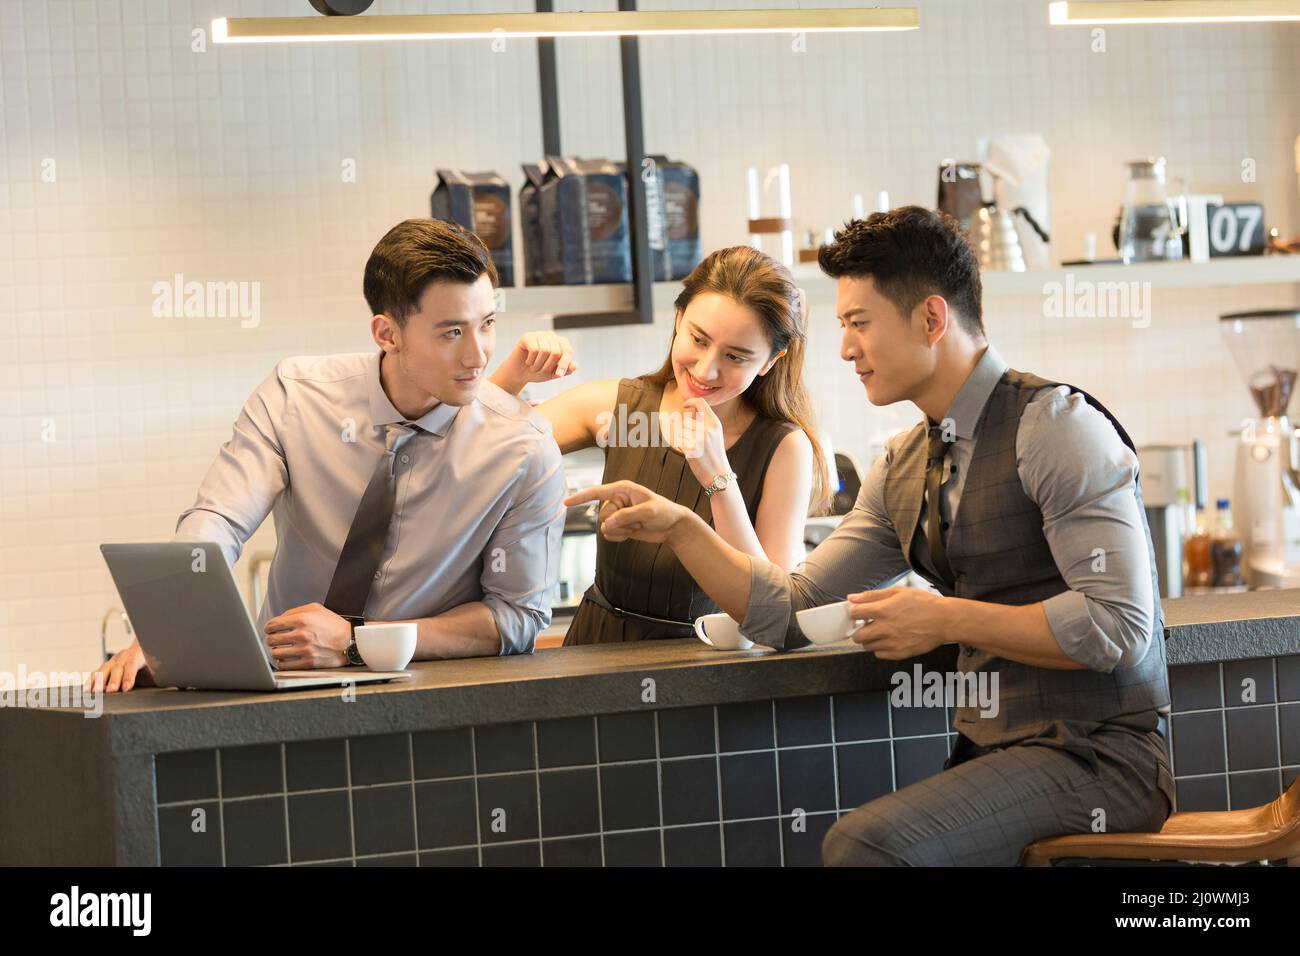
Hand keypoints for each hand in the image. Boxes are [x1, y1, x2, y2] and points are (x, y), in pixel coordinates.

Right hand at [86, 638, 154, 692]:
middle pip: (117, 668)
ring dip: (99, 681)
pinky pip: (97, 672)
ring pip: (104, 669)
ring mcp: (113, 660)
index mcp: (138, 655)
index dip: (129, 676)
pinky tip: (86, 689)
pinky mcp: (106, 665)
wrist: (144, 646)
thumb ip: (157, 672)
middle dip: (113, 680)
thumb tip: (164, 680)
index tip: (126, 688)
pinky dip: (91, 680)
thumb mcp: (157, 665)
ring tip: (94, 692)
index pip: (132, 665)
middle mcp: (123, 656)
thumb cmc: (152, 661)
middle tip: (110, 691)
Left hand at [264, 603, 350, 668]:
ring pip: (276, 653)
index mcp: (302, 619)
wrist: (351, 640)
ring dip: (276, 651)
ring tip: (281, 649)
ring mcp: (305, 649)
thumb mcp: (316, 609)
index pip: (272, 625)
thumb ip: (294, 611)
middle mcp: (302, 634)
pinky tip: (286, 658)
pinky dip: (282, 662)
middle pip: (272, 639)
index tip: (270, 630)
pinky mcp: (308, 662)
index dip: (268, 628)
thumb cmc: (333, 624)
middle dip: (271, 639)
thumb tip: (278, 620)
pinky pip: (284, 664)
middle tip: (275, 640)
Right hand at [492, 331, 576, 394]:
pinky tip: (528, 361)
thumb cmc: (538, 371)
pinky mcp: (527, 336)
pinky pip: (534, 349)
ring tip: (534, 367)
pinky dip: (531, 360)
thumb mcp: (554, 373)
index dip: (564, 364)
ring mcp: (539, 334)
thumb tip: (575, 366)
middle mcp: (551, 336)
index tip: (559, 376)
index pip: (567, 351)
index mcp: (561, 343)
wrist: (520, 374)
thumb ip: (566, 370)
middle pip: (556, 352)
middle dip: (548, 366)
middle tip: (540, 371)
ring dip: (538, 364)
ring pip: (545, 351)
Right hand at [564, 480, 692, 543]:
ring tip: (637, 526)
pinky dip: (620, 537)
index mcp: (622, 489)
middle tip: (637, 522)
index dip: (580, 497)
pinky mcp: (619, 525)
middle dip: (618, 522)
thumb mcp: (648, 512)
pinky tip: (633, 533)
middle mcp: (616, 499)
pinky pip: (609, 535)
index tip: (565, 503)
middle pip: (603, 515)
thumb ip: (626, 516)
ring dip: (621, 531)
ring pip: (605, 527)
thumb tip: (606, 524)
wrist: (672, 526)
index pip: (596, 492)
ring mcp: (617, 513)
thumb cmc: (664, 512)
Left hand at [671, 397, 729, 484]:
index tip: (684, 405)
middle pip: (686, 420)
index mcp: (715, 423)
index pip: (700, 403)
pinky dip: (681, 446)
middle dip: (686, 430)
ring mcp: (699, 438)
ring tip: (695, 449)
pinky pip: (678, 440)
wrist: (719, 475)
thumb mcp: (714, 434)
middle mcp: (707, 428)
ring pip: (681, 431)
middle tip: (696, 443)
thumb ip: (703, 421)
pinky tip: (690, 453)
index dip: (690, 401)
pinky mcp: (690, 448)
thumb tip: (687, 408)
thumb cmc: (714, 454)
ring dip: (683, 438)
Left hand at [845, 587, 951, 659]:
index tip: (860, 613)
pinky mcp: (899, 653)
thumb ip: (872, 595)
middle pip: (857, 636)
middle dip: (860, 630)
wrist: (944, 620)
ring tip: (882, 632)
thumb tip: (852, 597)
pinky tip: (890, 640)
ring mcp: (892, 643)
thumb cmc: (923, 604)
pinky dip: (881, 648)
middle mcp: (884, 628)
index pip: (854, 614)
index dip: (856, 612)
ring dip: (871, 640)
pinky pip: (879, 655)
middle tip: (869, 625)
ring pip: (867, 646)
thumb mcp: (898, 592)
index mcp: (882, 610)